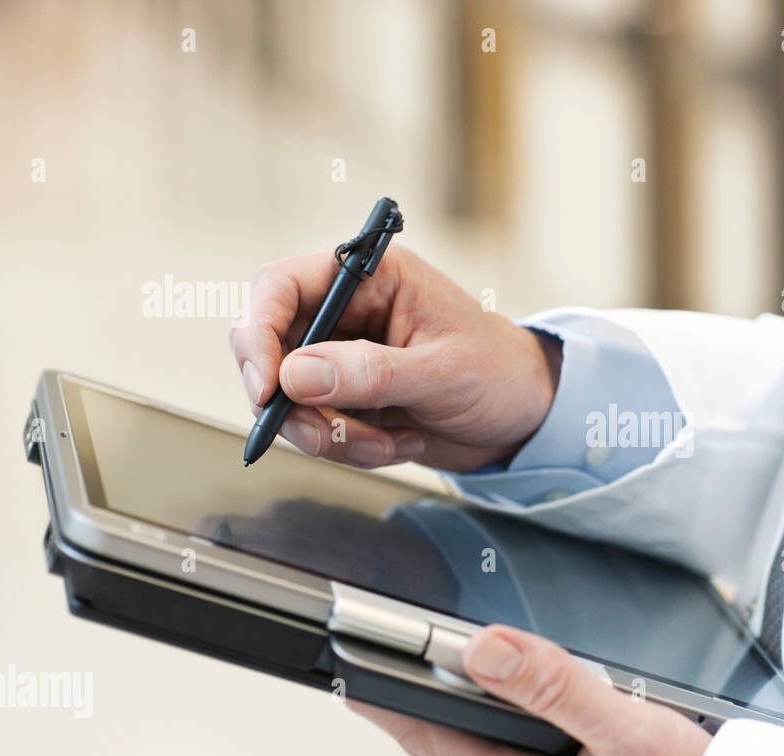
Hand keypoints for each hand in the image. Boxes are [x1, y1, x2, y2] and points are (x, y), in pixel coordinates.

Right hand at [230, 247, 561, 471]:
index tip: (267, 388)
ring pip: (289, 401)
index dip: (258, 333)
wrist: (525, 417)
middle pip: (270, 349)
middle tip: (334, 436)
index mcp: (371, 278)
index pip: (280, 287)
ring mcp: (341, 359)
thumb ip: (371, 373)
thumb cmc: (499, 374)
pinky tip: (401, 442)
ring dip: (332, 436)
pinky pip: (317, 431)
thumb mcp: (444, 373)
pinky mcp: (346, 400)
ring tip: (391, 441)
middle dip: (295, 404)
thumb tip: (295, 375)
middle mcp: (346, 313)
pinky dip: (352, 449)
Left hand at [350, 625, 712, 755]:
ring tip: (422, 696)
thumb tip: (488, 651)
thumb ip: (558, 688)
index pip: (437, 742)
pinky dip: (488, 747)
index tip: (355, 678)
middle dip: (411, 717)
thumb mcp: (630, 732)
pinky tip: (497, 733)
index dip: (391, 706)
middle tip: (374, 682)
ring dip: (447, 732)